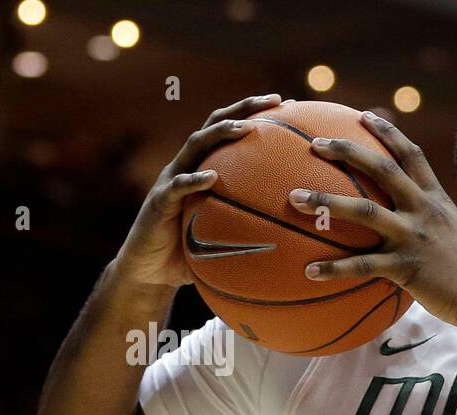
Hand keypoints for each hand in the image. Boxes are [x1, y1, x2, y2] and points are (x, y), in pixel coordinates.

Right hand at [113, 94, 286, 289]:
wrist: (151, 272)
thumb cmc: (194, 255)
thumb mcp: (231, 238)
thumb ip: (258, 229)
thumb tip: (304, 238)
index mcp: (205, 168)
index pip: (232, 132)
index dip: (256, 114)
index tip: (288, 104)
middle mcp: (188, 166)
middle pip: (215, 125)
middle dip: (244, 108)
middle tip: (275, 100)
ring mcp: (172, 180)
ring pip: (196, 145)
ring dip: (221, 133)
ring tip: (247, 129)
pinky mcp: (159, 201)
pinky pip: (177, 187)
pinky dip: (194, 180)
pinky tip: (211, 177)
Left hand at [290, 112, 456, 330]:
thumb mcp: (456, 234)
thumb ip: (433, 221)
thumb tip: (408, 223)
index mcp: (436, 200)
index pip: (411, 154)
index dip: (387, 132)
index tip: (363, 115)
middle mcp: (424, 211)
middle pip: (382, 168)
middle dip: (347, 151)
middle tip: (315, 143)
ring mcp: (414, 237)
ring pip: (364, 211)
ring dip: (325, 201)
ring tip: (293, 198)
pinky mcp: (407, 268)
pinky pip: (363, 266)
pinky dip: (334, 268)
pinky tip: (308, 271)